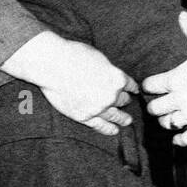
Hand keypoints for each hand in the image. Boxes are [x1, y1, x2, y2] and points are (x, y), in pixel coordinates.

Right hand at [6, 31, 136, 136]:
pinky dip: (108, 129)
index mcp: (117, 78)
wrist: (53, 65)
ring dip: (123, 118)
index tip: (134, 91)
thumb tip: (112, 76)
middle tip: (126, 103)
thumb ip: (109, 70)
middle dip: (125, 100)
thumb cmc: (74, 55)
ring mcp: (98, 107)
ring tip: (127, 121)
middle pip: (123, 100)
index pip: (130, 85)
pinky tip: (114, 131)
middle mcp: (111, 95)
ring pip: (115, 115)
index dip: (132, 88)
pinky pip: (100, 126)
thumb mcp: (99, 58)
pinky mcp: (84, 116)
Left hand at [142, 12, 186, 144]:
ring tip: (169, 120)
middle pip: (154, 109)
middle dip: (154, 108)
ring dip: (167, 122)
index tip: (151, 87)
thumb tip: (182, 13)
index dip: (148, 87)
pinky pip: (184, 139)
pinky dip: (179, 140)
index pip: (149, 86)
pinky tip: (178, 139)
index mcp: (175, 79)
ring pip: (167, 124)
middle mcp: (178, 99)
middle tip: (158, 106)